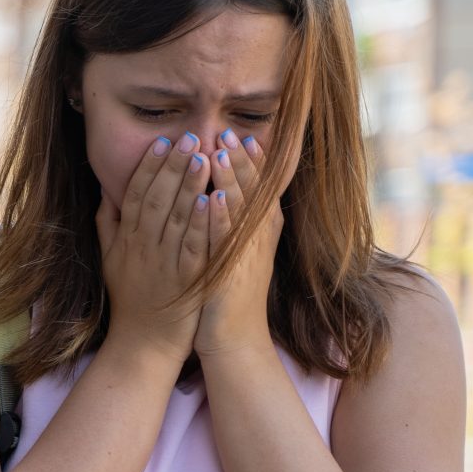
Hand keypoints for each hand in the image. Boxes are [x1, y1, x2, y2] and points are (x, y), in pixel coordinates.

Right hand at [101, 132, 212, 364]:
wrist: (143, 344)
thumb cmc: (130, 301)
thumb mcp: (110, 261)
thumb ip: (108, 225)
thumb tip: (105, 192)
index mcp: (127, 240)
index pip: (135, 195)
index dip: (148, 168)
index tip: (162, 142)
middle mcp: (143, 248)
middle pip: (156, 199)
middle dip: (173, 166)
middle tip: (190, 137)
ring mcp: (163, 263)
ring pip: (176, 217)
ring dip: (190, 186)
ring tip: (205, 156)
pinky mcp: (185, 279)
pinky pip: (193, 247)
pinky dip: (200, 223)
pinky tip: (211, 200)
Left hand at [197, 129, 287, 358]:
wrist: (233, 339)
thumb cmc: (227, 293)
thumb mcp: (234, 251)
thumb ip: (233, 222)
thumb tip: (226, 193)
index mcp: (258, 232)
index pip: (259, 189)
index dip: (252, 162)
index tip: (244, 135)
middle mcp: (257, 240)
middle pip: (253, 192)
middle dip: (241, 161)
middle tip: (230, 132)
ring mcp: (245, 256)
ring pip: (240, 210)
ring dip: (231, 180)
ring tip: (221, 151)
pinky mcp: (228, 273)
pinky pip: (224, 242)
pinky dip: (220, 218)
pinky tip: (213, 197)